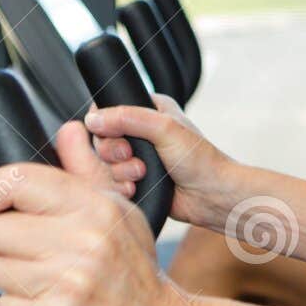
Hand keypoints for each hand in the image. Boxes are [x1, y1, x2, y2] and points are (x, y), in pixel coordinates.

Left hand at [0, 120, 191, 305]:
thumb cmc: (136, 273)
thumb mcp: (122, 212)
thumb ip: (87, 172)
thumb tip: (70, 130)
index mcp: (96, 207)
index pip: (19, 181)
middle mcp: (83, 241)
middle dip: (4, 243)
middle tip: (29, 251)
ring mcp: (68, 282)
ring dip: (12, 279)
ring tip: (45, 281)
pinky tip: (47, 305)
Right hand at [84, 96, 243, 229]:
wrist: (211, 196)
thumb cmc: (200, 161)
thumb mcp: (165, 129)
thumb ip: (128, 118)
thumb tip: (93, 119)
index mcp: (149, 110)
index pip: (107, 109)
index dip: (104, 123)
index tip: (116, 135)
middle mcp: (141, 132)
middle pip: (101, 139)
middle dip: (113, 152)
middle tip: (130, 156)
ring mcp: (137, 157)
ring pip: (104, 163)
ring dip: (119, 171)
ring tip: (141, 174)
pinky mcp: (135, 179)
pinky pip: (111, 181)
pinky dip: (120, 185)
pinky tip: (136, 186)